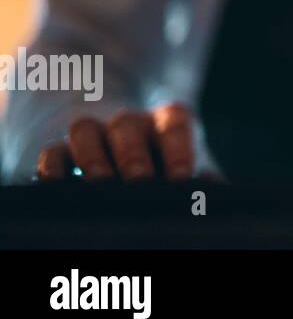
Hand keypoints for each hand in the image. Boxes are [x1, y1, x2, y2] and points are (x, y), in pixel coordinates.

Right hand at [36, 103, 195, 181]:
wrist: (119, 140)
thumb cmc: (165, 161)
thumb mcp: (188, 164)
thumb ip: (205, 178)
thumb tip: (215, 195)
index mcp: (167, 122)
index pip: (176, 124)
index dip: (180, 148)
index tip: (183, 177)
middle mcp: (129, 122)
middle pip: (127, 126)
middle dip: (133, 154)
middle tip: (141, 180)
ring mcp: (92, 132)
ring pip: (85, 130)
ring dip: (92, 156)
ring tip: (99, 182)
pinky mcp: (59, 149)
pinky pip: (51, 152)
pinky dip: (52, 168)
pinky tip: (58, 185)